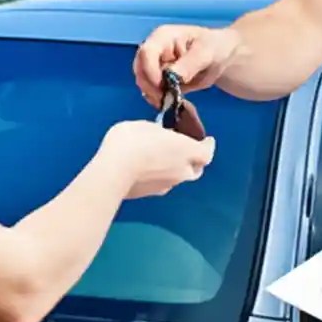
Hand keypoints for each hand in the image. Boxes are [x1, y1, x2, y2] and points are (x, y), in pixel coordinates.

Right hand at [97, 120, 216, 198]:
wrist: (113, 172)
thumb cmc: (132, 141)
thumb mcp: (145, 127)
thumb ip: (158, 133)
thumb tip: (161, 137)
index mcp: (185, 150)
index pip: (206, 152)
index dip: (208, 146)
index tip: (208, 140)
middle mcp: (181, 171)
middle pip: (196, 169)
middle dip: (194, 161)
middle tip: (187, 152)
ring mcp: (166, 185)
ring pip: (178, 178)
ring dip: (175, 169)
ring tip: (163, 159)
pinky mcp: (151, 194)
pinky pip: (161, 184)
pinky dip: (160, 177)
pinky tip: (148, 170)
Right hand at [133, 24, 240, 106]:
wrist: (220, 56)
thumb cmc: (213, 47)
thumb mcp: (206, 53)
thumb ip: (189, 64)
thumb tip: (173, 77)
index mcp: (163, 37)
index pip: (147, 53)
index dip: (150, 71)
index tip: (162, 87)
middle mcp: (154, 50)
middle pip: (140, 69)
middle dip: (150, 86)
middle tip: (167, 99)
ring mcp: (154, 65)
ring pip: (143, 83)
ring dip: (154, 95)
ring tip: (172, 101)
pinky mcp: (159, 80)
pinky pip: (152, 92)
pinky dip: (159, 100)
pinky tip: (172, 103)